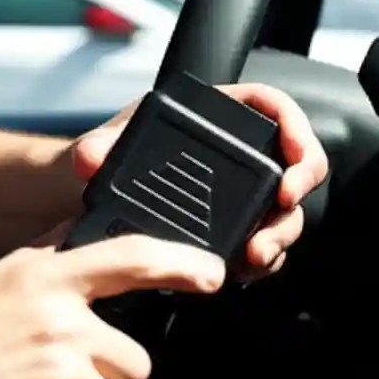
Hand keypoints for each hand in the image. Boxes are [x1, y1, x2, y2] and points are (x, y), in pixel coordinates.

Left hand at [71, 83, 328, 279]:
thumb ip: (92, 150)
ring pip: (284, 210)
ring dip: (281, 233)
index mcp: (213, 118)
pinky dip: (263, 261)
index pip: (270, 107)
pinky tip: (244, 271)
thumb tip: (91, 157)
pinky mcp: (230, 233)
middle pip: (293, 161)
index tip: (296, 149)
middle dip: (299, 184)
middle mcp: (234, 155)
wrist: (79, 205)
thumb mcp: (92, 151)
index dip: (294, 123)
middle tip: (284, 204)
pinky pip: (263, 245)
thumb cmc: (95, 164)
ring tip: (257, 253)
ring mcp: (237, 197)